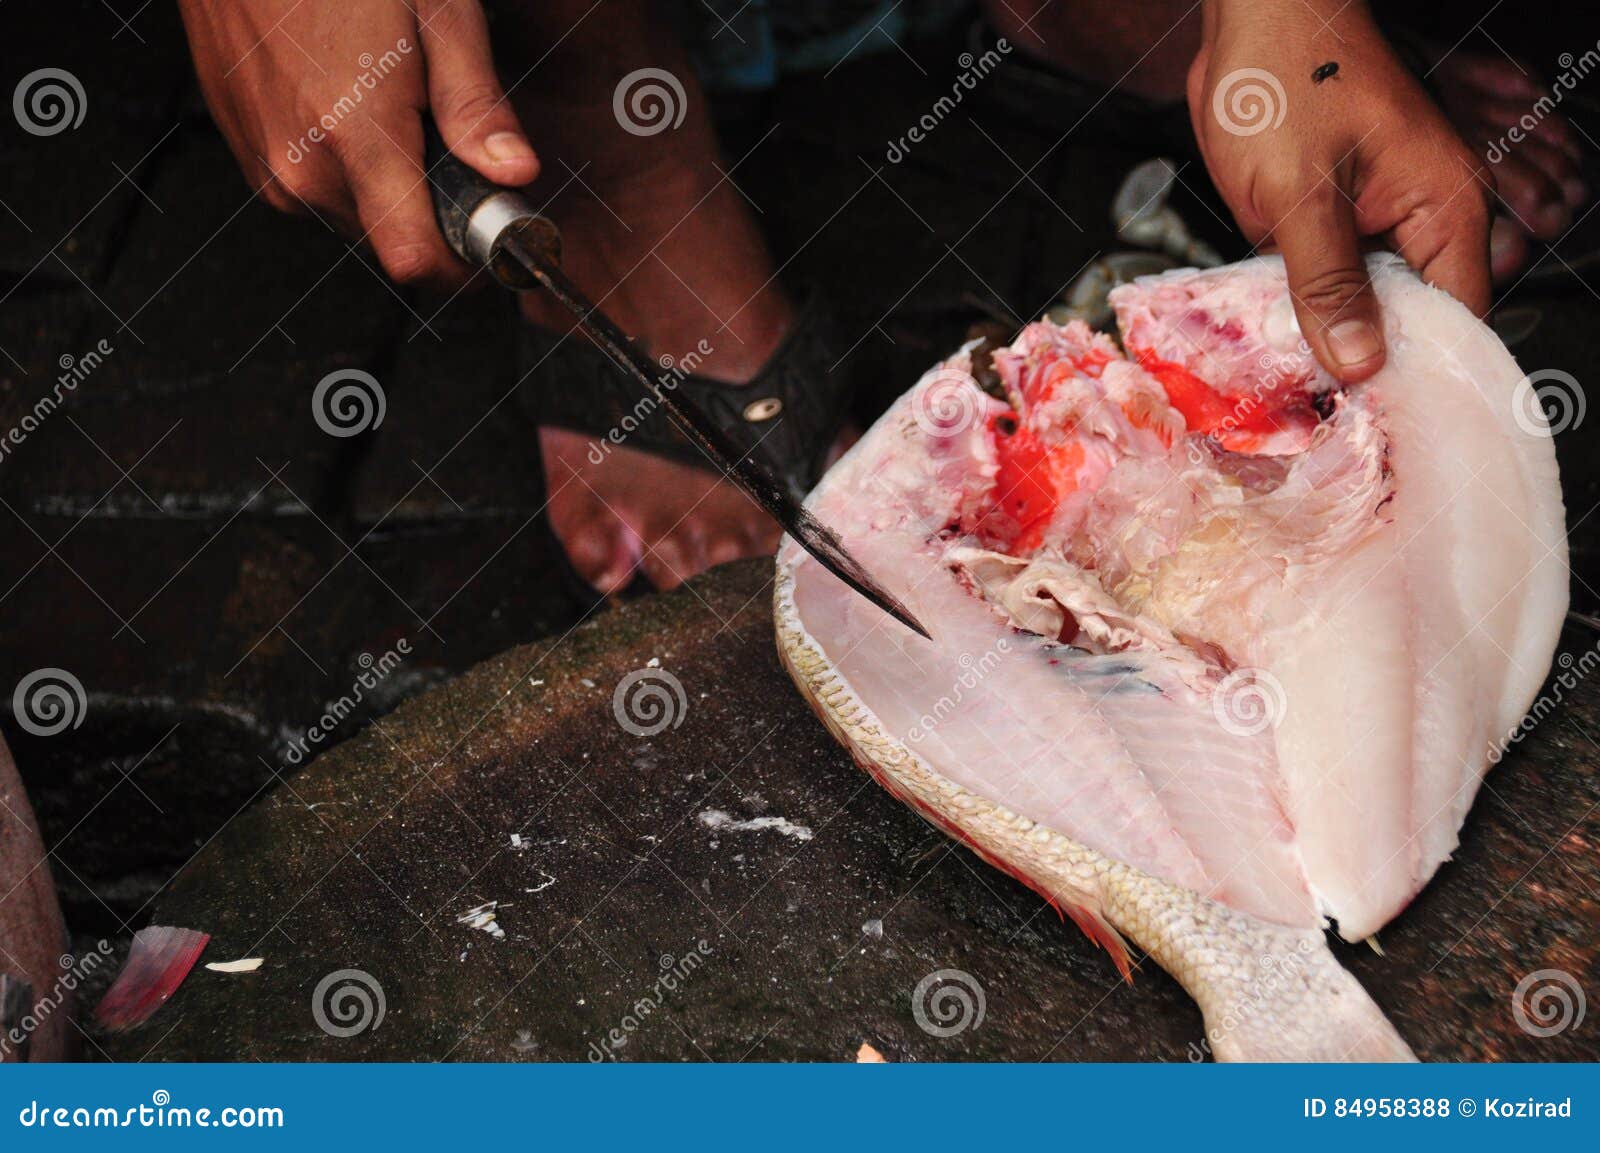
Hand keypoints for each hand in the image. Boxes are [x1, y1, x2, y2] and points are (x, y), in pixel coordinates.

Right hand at [178, 0, 538, 288]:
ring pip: (358, 216)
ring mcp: (267, 164)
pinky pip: (316, 187)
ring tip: (392, 104)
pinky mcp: (248, 150)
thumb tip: (514, 172)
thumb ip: (475, 104)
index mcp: (356, 138)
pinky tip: (348, 100)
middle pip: (394, 239)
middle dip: (435, 208)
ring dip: (390, 184)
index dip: (466, 265)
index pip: (417, 260)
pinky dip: (347, 163)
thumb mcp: (437, 11)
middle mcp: (303, 167)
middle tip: (449, 140)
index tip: (496, 239)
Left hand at [1189, 0, 1493, 381]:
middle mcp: (1422, 216)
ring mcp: (1377, 214)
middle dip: (1366, 362)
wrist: (1252, 16)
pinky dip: (1303, 303)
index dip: (1414, 372)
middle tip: (1320, 417)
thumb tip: (1358, 366)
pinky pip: (1331, 274)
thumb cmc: (1285, 82)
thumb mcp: (1298, 195)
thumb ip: (1327, 282)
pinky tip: (1268, 339)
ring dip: (1328, 335)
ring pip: (1365, 299)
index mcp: (1443, 209)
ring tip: (1290, 391)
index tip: (1373, 421)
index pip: (1454, 317)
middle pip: (1409, 316)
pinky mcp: (1334, 213)